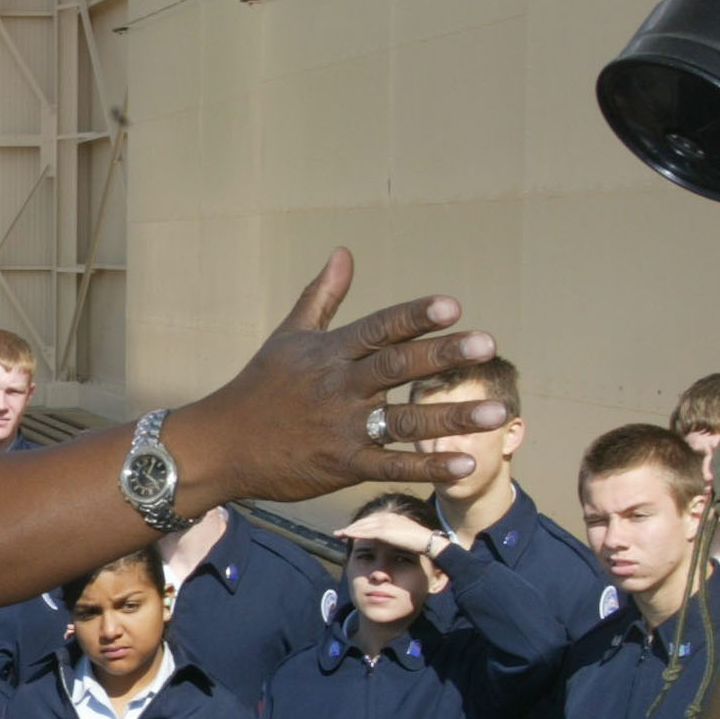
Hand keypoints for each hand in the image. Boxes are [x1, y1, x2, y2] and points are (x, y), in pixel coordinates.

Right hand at [189, 248, 504, 502]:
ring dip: (452, 417)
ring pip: (404, 421)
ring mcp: (342, 428)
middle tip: (487, 344)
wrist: (221, 445)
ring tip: (498, 412)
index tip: (452, 306)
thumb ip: (322, 296)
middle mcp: (339, 387)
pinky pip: (391, 465)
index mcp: (330, 353)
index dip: (414, 316)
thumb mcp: (289, 336)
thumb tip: (343, 252)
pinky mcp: (342, 465)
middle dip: (443, 356)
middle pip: (398, 368)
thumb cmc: (258, 387)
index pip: (378, 328)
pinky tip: (464, 464)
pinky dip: (427, 466)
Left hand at [334, 509, 442, 558]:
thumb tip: (393, 544)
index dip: (360, 525)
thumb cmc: (421, 544)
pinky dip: (355, 533)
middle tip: (338, 533)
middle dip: (352, 527)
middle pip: (365, 521)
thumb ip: (398, 537)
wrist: (429, 543)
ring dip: (350, 530)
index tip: (350, 531)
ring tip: (339, 535)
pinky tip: (347, 535)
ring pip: (363, 526)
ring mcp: (387, 523)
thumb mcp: (407, 538)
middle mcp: (389, 517)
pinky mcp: (385, 530)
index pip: (373, 520)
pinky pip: (366, 531)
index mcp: (394, 518)